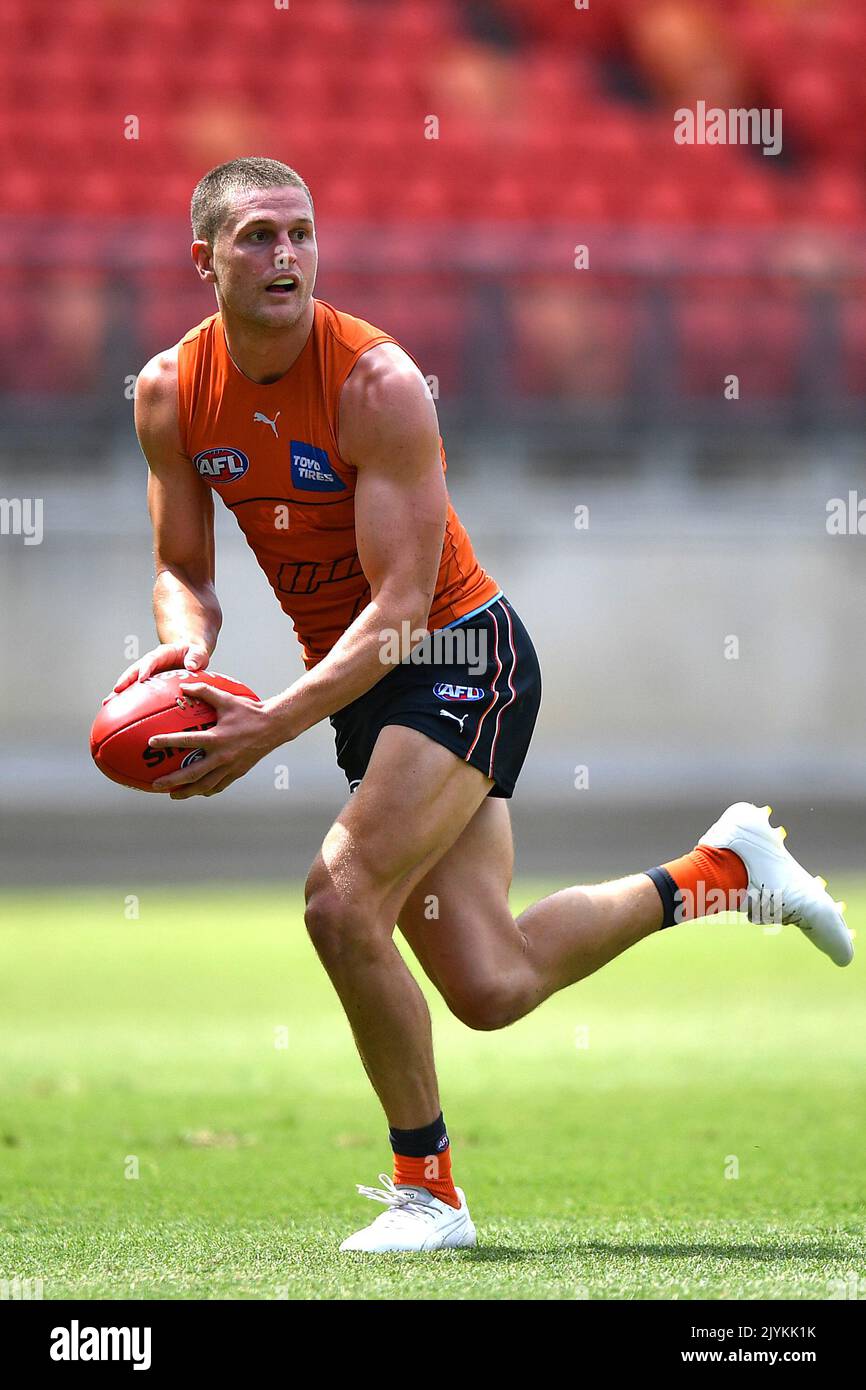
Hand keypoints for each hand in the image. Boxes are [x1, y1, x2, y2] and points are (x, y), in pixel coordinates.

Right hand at [105, 641, 210, 702]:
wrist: (189, 655)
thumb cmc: (194, 654)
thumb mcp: (198, 653)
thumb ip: (196, 658)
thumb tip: (191, 665)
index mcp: (162, 653)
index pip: (151, 659)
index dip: (146, 668)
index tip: (141, 678)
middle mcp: (151, 663)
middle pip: (134, 670)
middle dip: (124, 680)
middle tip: (115, 692)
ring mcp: (147, 673)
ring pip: (131, 682)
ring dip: (119, 692)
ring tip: (107, 704)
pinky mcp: (147, 683)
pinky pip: (136, 691)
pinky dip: (127, 700)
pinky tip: (118, 712)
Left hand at [147, 681, 275, 797]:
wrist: (275, 726)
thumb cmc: (249, 711)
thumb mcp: (226, 699)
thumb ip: (204, 692)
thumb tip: (183, 686)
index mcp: (217, 738)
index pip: (187, 740)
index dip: (168, 741)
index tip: (151, 743)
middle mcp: (222, 756)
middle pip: (193, 774)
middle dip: (173, 781)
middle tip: (156, 785)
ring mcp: (230, 767)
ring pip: (205, 785)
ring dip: (187, 792)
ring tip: (173, 795)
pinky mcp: (238, 772)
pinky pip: (219, 785)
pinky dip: (206, 790)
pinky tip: (197, 791)